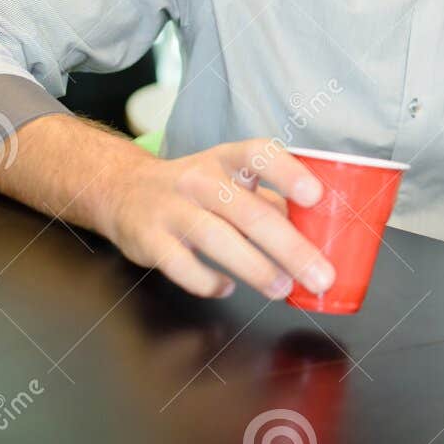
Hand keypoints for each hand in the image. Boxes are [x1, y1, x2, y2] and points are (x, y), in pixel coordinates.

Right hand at [97, 138, 335, 300]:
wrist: (123, 191)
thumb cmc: (197, 189)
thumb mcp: (232, 181)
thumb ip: (270, 202)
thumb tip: (317, 235)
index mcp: (228, 159)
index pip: (259, 154)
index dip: (288, 174)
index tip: (315, 197)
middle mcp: (200, 179)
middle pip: (249, 212)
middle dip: (290, 248)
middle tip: (320, 275)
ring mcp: (172, 209)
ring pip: (217, 239)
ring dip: (256, 268)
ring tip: (283, 289)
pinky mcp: (149, 240)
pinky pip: (181, 265)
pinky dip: (207, 281)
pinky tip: (226, 288)